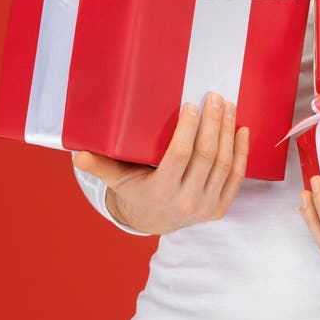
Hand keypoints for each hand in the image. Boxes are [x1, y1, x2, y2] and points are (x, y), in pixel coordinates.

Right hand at [73, 93, 248, 233]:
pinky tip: (242, 130)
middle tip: (215, 97)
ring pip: (224, 164)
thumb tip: (77, 154)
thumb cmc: (136, 191)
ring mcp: (206, 206)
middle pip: (206, 156)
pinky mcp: (220, 208)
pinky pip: (236, 178)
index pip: (180, 155)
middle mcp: (186, 202)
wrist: (154, 222)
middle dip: (213, 123)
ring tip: (228, 106)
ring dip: (228, 132)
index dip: (189, 128)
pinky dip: (242, 153)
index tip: (192, 105)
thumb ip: (101, 165)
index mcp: (160, 192)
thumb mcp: (117, 179)